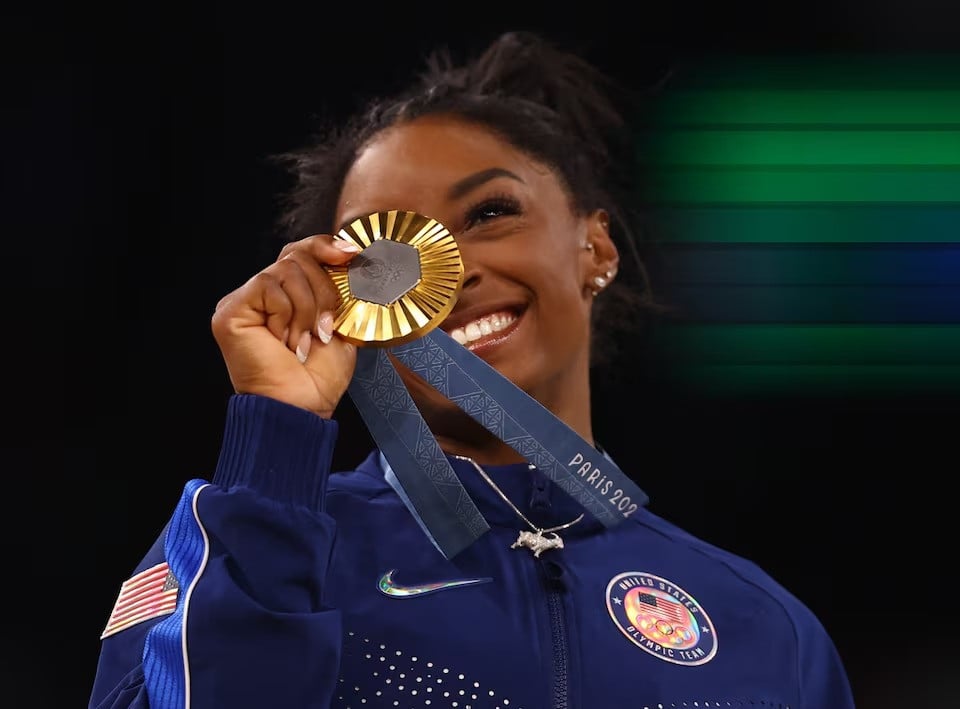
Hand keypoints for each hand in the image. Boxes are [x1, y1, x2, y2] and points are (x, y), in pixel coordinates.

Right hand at [211, 235, 359, 416]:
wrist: (302, 406)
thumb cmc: (319, 376)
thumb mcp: (340, 324)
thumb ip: (339, 291)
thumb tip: (350, 256)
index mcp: (286, 295)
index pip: (301, 252)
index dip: (325, 247)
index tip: (351, 254)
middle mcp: (262, 294)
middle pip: (297, 256)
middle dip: (323, 291)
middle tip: (324, 329)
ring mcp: (244, 300)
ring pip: (286, 270)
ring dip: (306, 309)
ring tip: (303, 341)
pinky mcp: (231, 309)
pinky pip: (269, 286)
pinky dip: (287, 314)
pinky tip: (284, 341)